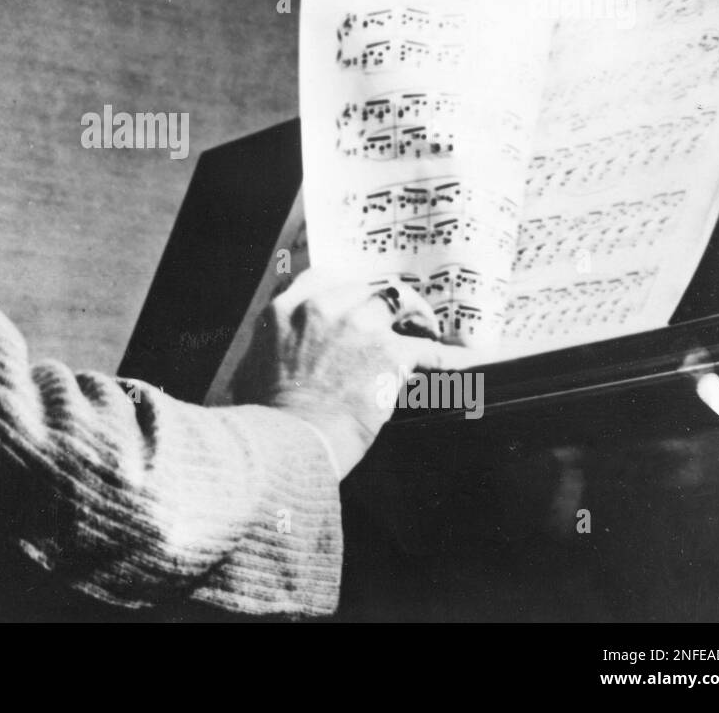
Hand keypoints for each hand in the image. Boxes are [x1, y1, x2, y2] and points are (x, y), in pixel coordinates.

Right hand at [232, 266, 446, 477]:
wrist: (289, 440)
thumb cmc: (265, 417)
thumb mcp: (250, 369)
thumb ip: (269, 350)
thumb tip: (278, 357)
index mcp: (285, 310)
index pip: (321, 278)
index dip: (343, 289)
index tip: (354, 299)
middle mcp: (322, 308)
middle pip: (364, 287)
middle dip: (381, 302)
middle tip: (394, 317)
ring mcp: (358, 325)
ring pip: (399, 302)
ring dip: (414, 316)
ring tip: (426, 330)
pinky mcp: (390, 352)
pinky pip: (432, 350)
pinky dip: (452, 358)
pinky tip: (467, 361)